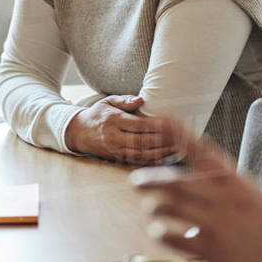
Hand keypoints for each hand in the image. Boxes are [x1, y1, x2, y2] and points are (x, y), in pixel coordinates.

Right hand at [63, 95, 179, 164]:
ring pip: (142, 154)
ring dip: (161, 153)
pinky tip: (166, 159)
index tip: (172, 124)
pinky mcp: (117, 158)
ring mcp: (116, 150)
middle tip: (182, 138)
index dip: (156, 126)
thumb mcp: (108, 101)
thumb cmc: (98, 114)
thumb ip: (124, 100)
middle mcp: (114, 137)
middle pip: (143, 141)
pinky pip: (137, 161)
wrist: (79, 132)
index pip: (139, 124)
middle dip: (163, 141)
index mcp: (114, 120)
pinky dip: (152, 162)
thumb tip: (140, 99)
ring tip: (178, 149)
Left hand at [130, 118, 261, 261]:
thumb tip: (201, 181)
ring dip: (155, 206)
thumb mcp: (253, 194)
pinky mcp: (212, 250)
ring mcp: (217, 223)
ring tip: (151, 208)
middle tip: (136, 181)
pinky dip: (162, 233)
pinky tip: (159, 232)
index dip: (177, 132)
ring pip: (169, 207)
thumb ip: (226, 185)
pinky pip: (174, 237)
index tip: (158, 119)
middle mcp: (223, 197)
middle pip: (174, 181)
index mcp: (234, 180)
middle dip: (150, 180)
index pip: (200, 149)